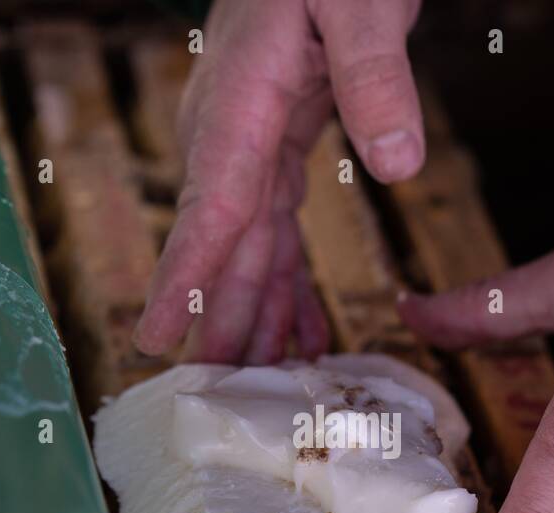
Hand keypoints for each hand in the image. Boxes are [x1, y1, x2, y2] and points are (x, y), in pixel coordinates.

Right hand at [134, 0, 423, 363]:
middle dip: (219, 320)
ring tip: (260, 382)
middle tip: (214, 396)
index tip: (158, 338)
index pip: (211, 206)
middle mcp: (231, 130)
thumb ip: (375, 75)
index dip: (187, 278)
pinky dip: (285, 281)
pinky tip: (295, 331)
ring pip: (248, 245)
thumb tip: (395, 165)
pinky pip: (273, 227)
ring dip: (254, 313)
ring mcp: (248, 140)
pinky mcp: (275, 143)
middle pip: (225, 243)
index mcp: (242, 102)